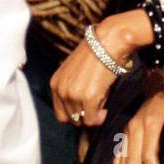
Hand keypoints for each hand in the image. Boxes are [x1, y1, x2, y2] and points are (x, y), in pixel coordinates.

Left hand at [50, 11, 148, 127]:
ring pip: (82, 121)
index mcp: (55, 83)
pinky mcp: (88, 98)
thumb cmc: (96, 53)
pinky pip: (93, 120)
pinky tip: (105, 108)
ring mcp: (73, 95)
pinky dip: (100, 118)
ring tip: (101, 104)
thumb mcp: (74, 71)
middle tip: (95, 109)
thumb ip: (72, 89)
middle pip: (69, 119)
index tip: (85, 110)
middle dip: (83, 117)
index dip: (73, 114)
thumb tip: (82, 109)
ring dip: (93, 116)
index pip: (59, 113)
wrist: (108, 42)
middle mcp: (61, 90)